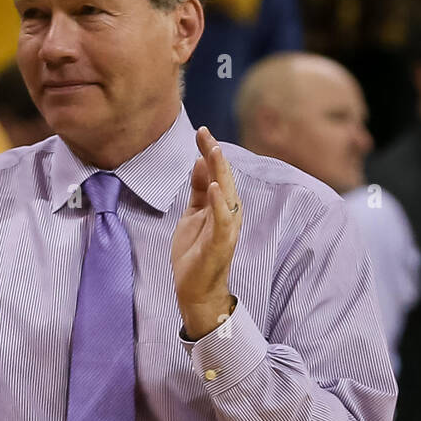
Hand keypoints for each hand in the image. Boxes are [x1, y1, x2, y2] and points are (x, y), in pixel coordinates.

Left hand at [172, 126, 241, 339]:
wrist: (194, 289)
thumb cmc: (194, 253)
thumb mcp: (193, 214)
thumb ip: (199, 191)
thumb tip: (200, 161)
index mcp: (221, 206)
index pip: (217, 173)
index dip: (209, 152)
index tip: (201, 131)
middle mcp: (228, 213)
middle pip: (225, 178)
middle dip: (215, 155)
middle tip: (205, 133)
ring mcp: (226, 228)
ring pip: (228, 194)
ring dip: (221, 172)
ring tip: (213, 151)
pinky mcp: (221, 243)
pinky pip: (224, 220)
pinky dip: (221, 203)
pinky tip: (216, 188)